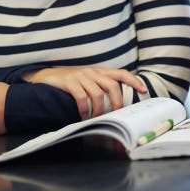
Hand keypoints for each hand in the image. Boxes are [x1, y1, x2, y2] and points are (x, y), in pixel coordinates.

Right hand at [24, 67, 146, 118]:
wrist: (46, 75)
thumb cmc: (70, 81)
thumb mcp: (87, 80)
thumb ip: (100, 86)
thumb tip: (114, 102)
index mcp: (99, 72)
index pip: (121, 73)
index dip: (133, 81)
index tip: (143, 90)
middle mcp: (92, 72)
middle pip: (112, 86)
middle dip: (117, 102)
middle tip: (117, 114)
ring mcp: (81, 76)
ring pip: (98, 94)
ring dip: (99, 109)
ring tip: (97, 118)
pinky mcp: (69, 82)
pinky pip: (81, 97)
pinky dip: (84, 108)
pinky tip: (83, 115)